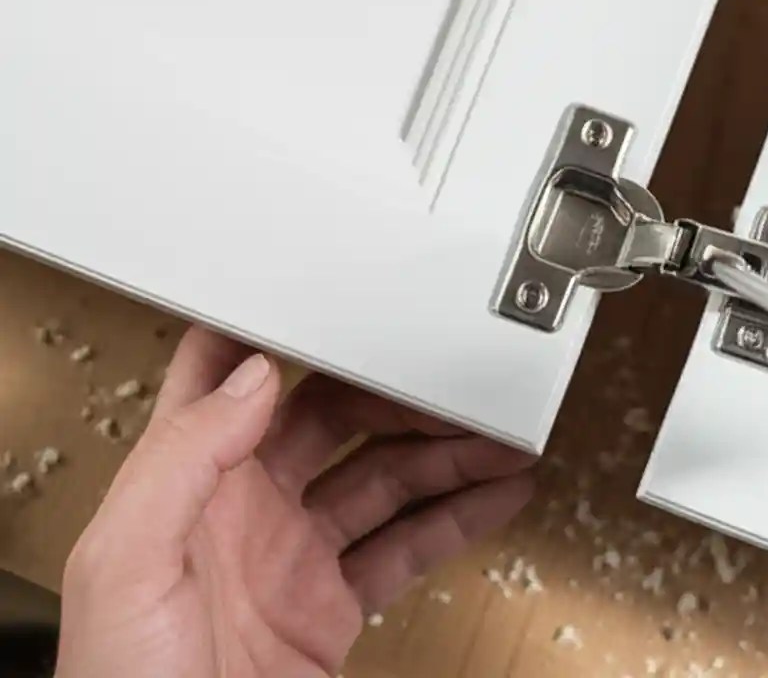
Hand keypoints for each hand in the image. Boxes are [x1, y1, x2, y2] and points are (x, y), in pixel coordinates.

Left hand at [56, 327, 535, 677]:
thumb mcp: (126, 560)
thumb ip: (183, 458)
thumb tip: (252, 376)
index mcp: (188, 485)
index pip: (229, 382)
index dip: (280, 334)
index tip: (341, 303)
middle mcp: (244, 511)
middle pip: (336, 421)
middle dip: (398, 395)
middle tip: (454, 381)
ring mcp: (293, 558)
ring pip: (384, 479)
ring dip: (445, 453)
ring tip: (499, 434)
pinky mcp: (331, 607)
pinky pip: (405, 548)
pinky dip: (457, 518)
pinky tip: (495, 494)